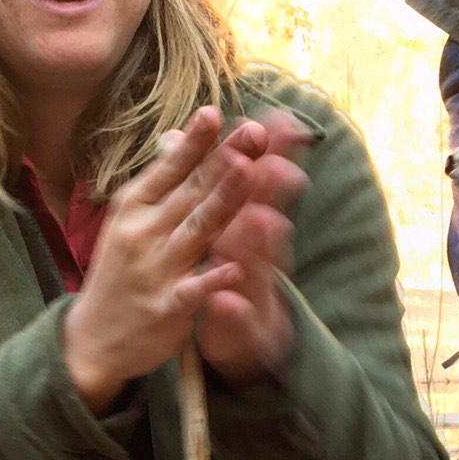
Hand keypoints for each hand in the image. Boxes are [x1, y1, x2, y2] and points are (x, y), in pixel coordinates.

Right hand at [62, 108, 267, 415]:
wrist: (92, 338)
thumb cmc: (120, 272)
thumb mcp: (129, 220)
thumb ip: (160, 182)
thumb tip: (177, 137)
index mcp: (135, 206)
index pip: (169, 168)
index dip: (195, 142)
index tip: (215, 112)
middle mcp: (143, 233)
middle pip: (191, 192)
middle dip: (224, 161)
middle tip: (255, 133)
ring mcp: (155, 271)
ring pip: (197, 230)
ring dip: (223, 201)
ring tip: (249, 172)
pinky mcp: (167, 309)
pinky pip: (194, 291)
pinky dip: (213, 280)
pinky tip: (236, 268)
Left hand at [198, 110, 309, 388]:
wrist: (239, 340)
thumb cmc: (216, 272)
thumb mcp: (213, 228)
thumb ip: (202, 186)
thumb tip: (177, 138)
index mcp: (244, 221)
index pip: (256, 180)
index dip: (269, 152)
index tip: (281, 119)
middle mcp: (257, 251)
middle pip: (265, 211)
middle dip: (271, 187)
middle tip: (280, 160)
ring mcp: (254, 288)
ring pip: (258, 262)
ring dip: (260, 242)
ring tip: (265, 222)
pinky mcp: (246, 325)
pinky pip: (239, 316)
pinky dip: (232, 309)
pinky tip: (225, 300)